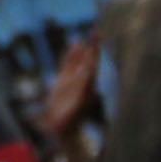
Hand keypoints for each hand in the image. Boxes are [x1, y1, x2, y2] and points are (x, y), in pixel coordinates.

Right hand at [37, 35, 102, 150]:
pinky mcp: (62, 82)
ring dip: (81, 49)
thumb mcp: (77, 107)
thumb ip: (81, 92)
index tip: (99, 40)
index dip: (96, 52)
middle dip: (93, 47)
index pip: (93, 64)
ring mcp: (72, 81)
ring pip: (78, 61)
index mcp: (88, 85)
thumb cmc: (70, 121)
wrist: (61, 129)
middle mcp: (82, 81)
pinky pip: (67, 64)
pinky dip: (70, 55)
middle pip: (88, 60)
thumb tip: (86, 78)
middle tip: (97, 32)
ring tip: (84, 37)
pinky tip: (72, 46)